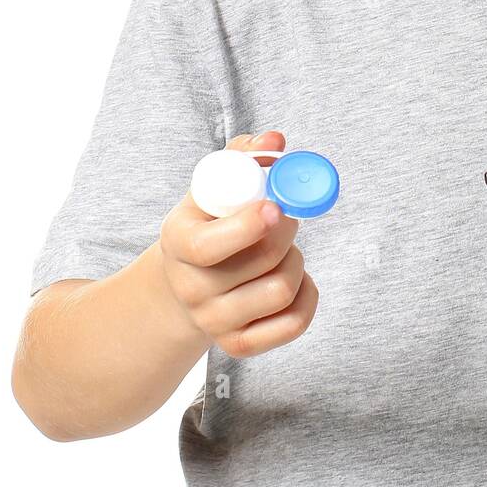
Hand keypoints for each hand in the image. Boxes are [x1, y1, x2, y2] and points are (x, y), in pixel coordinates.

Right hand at [157, 131, 319, 356]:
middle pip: (261, 261)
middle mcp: (192, 288)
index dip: (248, 227)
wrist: (184, 284)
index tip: (276, 207)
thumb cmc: (208, 223)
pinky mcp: (239, 345)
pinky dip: (308, 295)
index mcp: (178, 243)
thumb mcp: (212, 188)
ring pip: (281, 290)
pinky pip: (293, 323)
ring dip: (296, 259)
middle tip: (286, 214)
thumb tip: (275, 141)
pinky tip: (295, 278)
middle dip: (288, 229)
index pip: (208, 247)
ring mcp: (215, 322)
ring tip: (285, 248)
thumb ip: (243, 156)